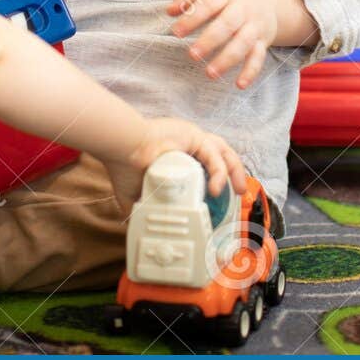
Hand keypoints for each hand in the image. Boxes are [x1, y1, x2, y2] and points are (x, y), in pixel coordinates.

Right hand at [110, 117, 247, 207]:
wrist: (120, 152)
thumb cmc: (124, 167)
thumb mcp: (135, 194)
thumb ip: (142, 207)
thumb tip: (138, 224)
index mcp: (177, 156)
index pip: (206, 166)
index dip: (216, 180)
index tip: (222, 200)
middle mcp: (187, 145)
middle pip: (220, 156)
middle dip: (234, 174)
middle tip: (239, 193)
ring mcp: (191, 138)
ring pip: (222, 151)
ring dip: (234, 170)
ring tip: (239, 190)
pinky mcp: (192, 135)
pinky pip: (213, 154)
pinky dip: (219, 172)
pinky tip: (217, 188)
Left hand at [167, 0, 281, 88]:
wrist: (270, 0)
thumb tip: (170, 10)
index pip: (209, 4)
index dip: (192, 18)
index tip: (176, 32)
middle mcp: (243, 9)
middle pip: (228, 24)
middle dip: (210, 40)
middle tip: (192, 54)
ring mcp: (254, 25)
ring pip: (243, 43)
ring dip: (227, 59)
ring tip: (209, 73)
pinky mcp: (263, 41)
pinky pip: (258, 57)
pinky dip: (250, 72)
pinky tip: (239, 84)